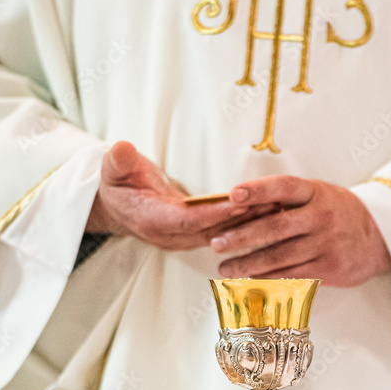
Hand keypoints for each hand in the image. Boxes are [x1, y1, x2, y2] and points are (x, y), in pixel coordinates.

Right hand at [86, 141, 260, 249]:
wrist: (118, 209)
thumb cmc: (118, 186)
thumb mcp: (112, 169)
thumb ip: (118, 161)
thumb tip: (121, 149)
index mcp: (151, 220)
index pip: (187, 220)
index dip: (214, 214)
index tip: (238, 203)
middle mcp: (170, 236)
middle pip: (212, 230)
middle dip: (242, 220)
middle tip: (272, 203)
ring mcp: (184, 240)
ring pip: (222, 235)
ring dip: (249, 224)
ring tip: (278, 207)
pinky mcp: (195, 237)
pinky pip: (223, 233)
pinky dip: (245, 224)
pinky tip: (268, 212)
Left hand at [211, 175, 390, 286]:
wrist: (380, 238)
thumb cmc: (339, 214)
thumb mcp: (320, 196)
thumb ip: (288, 200)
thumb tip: (241, 204)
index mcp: (317, 193)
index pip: (284, 188)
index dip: (257, 190)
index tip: (232, 195)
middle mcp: (322, 217)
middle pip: (275, 226)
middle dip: (241, 236)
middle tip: (216, 244)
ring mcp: (326, 244)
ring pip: (279, 256)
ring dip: (248, 263)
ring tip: (225, 268)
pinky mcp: (329, 268)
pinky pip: (292, 274)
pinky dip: (268, 277)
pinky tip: (250, 278)